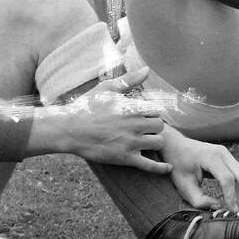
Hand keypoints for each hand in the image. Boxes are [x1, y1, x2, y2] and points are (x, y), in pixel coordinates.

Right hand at [49, 85, 168, 172]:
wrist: (70, 129)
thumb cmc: (87, 106)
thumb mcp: (107, 88)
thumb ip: (129, 80)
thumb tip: (147, 69)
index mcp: (132, 107)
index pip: (157, 109)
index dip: (152, 112)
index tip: (144, 114)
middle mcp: (135, 125)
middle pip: (160, 126)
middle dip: (154, 126)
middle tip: (145, 128)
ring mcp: (131, 143)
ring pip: (159, 143)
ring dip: (155, 142)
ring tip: (146, 141)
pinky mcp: (125, 158)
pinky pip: (149, 165)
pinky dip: (160, 168)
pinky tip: (168, 168)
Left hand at [160, 127, 238, 209]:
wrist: (176, 145)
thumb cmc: (178, 164)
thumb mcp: (183, 185)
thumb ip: (199, 199)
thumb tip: (218, 208)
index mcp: (211, 157)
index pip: (227, 179)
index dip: (231, 197)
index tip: (234, 212)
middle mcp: (223, 154)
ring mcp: (228, 156)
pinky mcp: (229, 160)